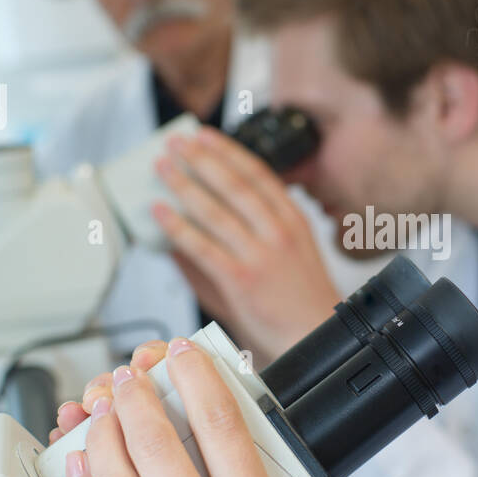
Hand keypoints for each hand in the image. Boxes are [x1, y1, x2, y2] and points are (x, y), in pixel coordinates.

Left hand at [150, 126, 339, 361]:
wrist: (316, 340)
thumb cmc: (302, 307)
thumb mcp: (286, 261)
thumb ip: (247, 237)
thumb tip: (194, 226)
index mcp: (293, 222)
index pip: (259, 175)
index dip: (229, 152)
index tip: (206, 136)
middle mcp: (278, 232)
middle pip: (235, 185)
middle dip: (201, 159)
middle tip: (176, 143)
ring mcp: (260, 255)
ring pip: (215, 210)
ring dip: (184, 184)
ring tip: (162, 168)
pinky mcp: (242, 279)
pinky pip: (202, 247)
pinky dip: (178, 226)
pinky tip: (160, 212)